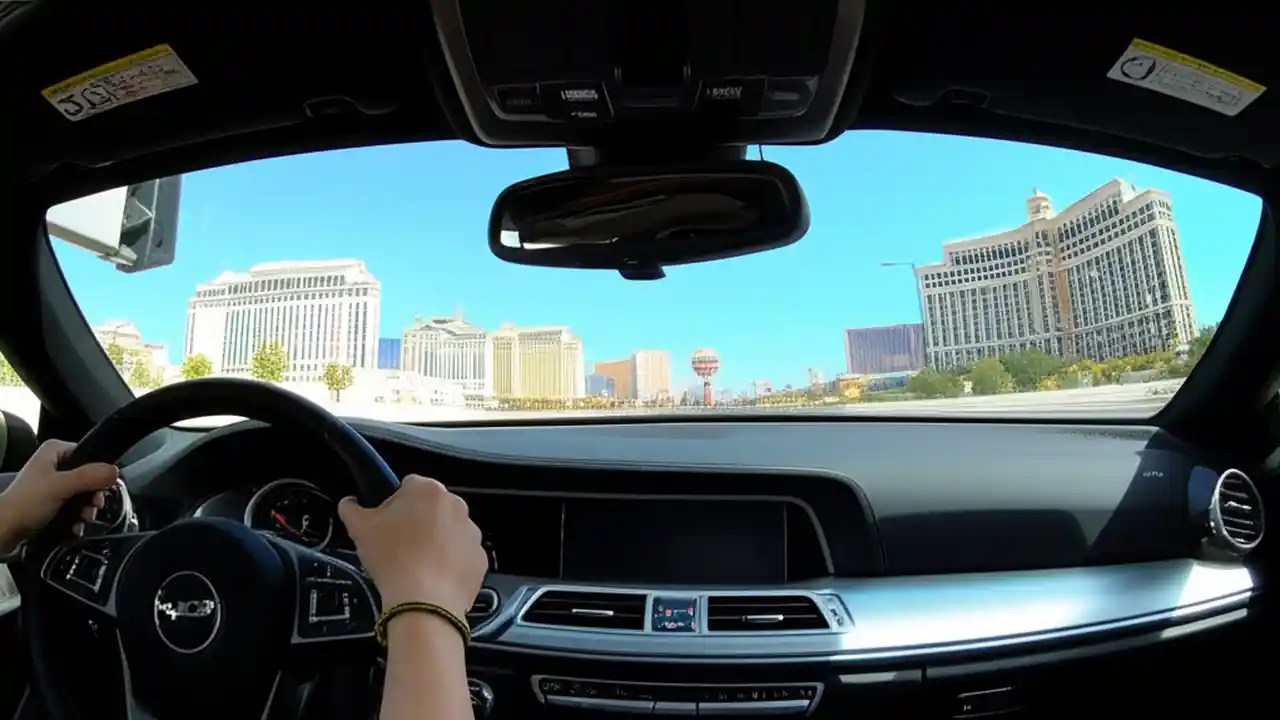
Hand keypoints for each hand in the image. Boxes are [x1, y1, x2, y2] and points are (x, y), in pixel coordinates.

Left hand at [0, 440, 118, 554]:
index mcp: (55, 451)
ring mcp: (51, 485)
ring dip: (86, 510)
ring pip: (82, 494)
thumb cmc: (27, 504)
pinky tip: (75, 528)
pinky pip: (72, 506)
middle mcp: (54, 464)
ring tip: (83, 521)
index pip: (89, 455)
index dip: (99, 472)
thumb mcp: (61, 487)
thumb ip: (90, 477)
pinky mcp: (50, 502)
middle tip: (93, 509)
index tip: (103, 490)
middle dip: (93, 496)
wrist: (2, 532)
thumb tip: (116, 471)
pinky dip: (76, 518)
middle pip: (88, 477)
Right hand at [338, 475, 486, 618]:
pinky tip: (432, 578)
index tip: (386, 524)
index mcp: (427, 489)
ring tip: (415, 565)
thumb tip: (349, 503)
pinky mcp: (480, 558)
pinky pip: (462, 556)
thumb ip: (352, 509)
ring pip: (449, 532)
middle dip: (417, 522)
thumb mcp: (360, 530)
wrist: (424, 601)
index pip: (407, 486)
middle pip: (431, 508)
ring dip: (435, 542)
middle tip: (398, 546)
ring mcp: (472, 532)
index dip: (393, 505)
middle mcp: (456, 505)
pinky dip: (450, 564)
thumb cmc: (393, 559)